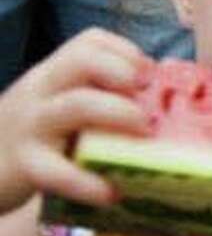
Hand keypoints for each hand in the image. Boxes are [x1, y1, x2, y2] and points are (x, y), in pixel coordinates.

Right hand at [0, 30, 151, 214]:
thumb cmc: (32, 140)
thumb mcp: (56, 108)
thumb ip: (96, 99)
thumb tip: (162, 105)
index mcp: (54, 75)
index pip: (90, 42)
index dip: (127, 52)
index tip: (150, 77)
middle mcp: (40, 92)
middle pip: (82, 60)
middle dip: (124, 73)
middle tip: (148, 100)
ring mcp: (30, 126)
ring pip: (77, 105)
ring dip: (119, 114)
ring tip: (145, 133)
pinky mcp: (24, 165)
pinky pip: (58, 171)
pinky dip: (89, 183)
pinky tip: (111, 192)